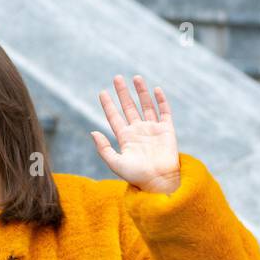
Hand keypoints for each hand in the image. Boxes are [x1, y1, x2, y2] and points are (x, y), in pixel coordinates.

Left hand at [90, 75, 180, 193]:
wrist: (158, 182)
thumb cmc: (136, 176)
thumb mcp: (115, 163)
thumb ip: (103, 148)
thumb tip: (92, 132)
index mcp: (125, 138)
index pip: (114, 117)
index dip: (108, 105)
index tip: (102, 92)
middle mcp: (138, 131)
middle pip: (129, 107)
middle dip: (123, 93)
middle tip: (116, 78)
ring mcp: (153, 129)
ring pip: (146, 106)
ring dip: (141, 92)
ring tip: (135, 77)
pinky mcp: (167, 130)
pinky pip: (164, 112)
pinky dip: (160, 101)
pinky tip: (155, 90)